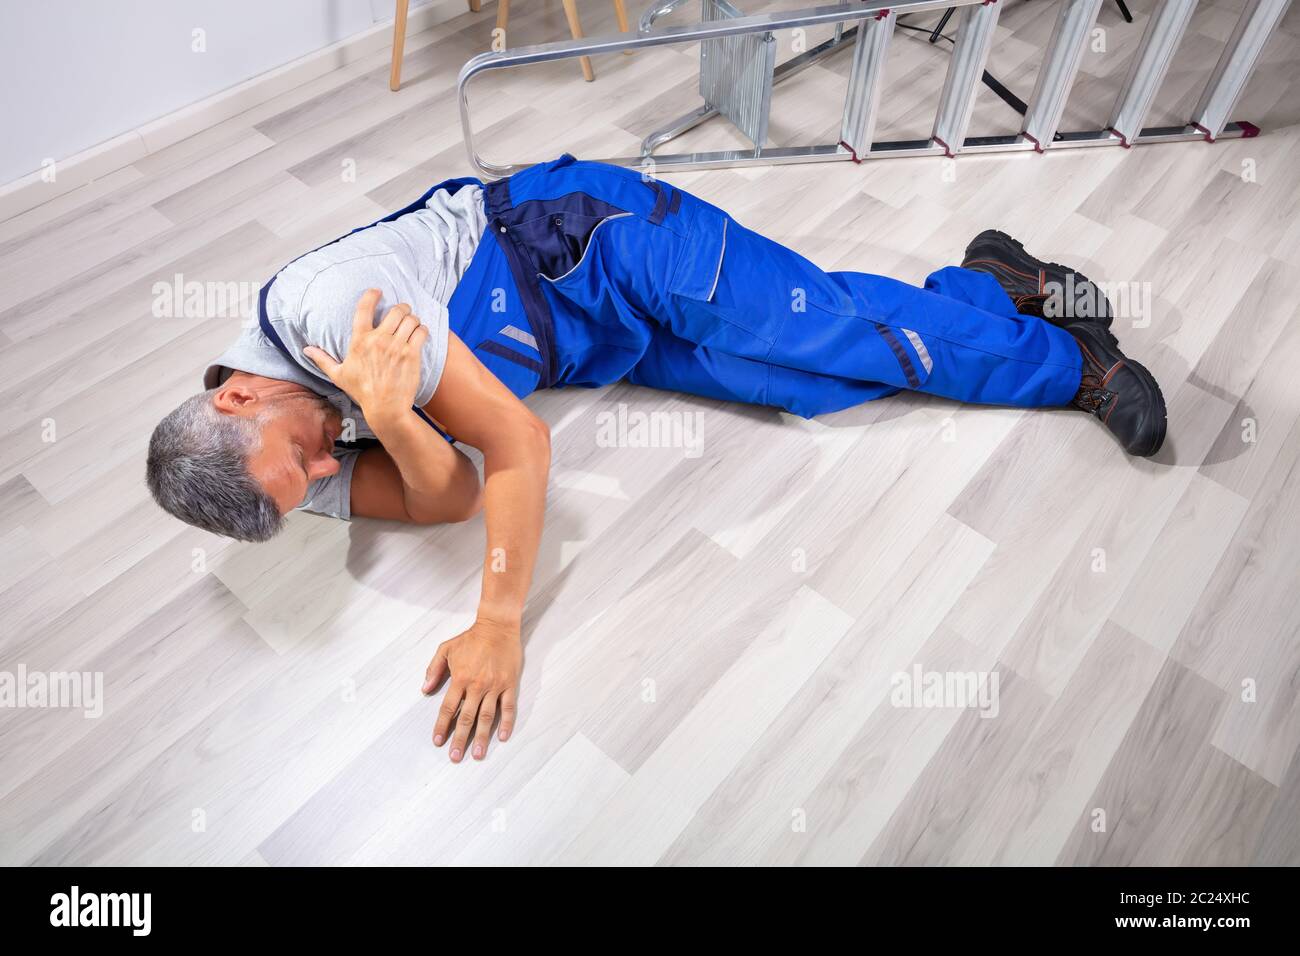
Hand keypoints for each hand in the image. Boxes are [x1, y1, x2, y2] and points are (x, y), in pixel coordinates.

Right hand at [303, 288, 427, 421]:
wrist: (386, 408)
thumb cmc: (362, 392)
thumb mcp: (339, 375)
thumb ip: (323, 359)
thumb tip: (306, 350)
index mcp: (359, 341)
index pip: (364, 309)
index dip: (371, 296)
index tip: (377, 291)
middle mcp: (378, 340)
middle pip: (396, 310)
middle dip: (401, 308)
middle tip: (402, 311)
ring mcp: (396, 347)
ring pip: (410, 319)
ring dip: (413, 318)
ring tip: (412, 323)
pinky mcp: (411, 354)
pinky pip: (421, 332)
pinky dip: (422, 329)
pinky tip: (420, 332)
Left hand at [423, 617, 521, 761]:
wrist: (497, 626)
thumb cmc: (471, 638)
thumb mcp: (445, 649)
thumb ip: (434, 669)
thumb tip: (424, 689)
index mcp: (460, 678)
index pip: (449, 708)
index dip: (442, 726)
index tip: (438, 741)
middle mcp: (477, 685)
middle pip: (467, 717)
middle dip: (460, 739)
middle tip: (455, 757)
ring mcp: (495, 686)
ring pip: (487, 716)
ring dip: (482, 737)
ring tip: (478, 755)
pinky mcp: (510, 684)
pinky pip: (508, 707)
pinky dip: (506, 723)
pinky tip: (503, 737)